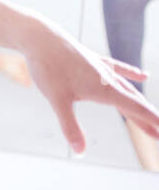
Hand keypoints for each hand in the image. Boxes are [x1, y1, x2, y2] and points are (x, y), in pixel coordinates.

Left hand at [17, 13, 158, 153]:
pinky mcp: (93, 59)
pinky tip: (144, 76)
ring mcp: (101, 68)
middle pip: (133, 102)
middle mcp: (107, 79)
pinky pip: (118, 69)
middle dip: (147, 119)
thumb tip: (79, 152)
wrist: (40, 37)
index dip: (151, 121)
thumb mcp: (58, 100)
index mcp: (104, 89)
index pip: (135, 108)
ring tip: (152, 117)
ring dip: (140, 103)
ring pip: (127, 88)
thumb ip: (70, 126)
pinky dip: (131, 74)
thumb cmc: (48, 67)